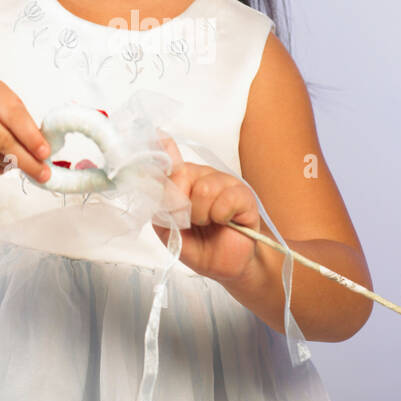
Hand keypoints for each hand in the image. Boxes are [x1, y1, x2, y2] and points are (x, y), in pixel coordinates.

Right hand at [0, 73, 51, 184]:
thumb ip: (16, 114)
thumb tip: (39, 144)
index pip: (13, 116)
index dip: (31, 137)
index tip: (45, 152)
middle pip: (3, 142)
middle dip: (28, 161)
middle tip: (43, 173)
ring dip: (11, 164)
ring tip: (21, 163)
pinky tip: (2, 165)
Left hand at [150, 135, 262, 283]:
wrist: (224, 265)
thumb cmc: (198, 245)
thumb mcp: (170, 230)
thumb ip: (161, 208)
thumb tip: (158, 187)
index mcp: (182, 181)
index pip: (169, 159)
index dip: (163, 148)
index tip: (157, 134)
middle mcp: (202, 176)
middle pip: (181, 175)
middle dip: (181, 205)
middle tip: (191, 221)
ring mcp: (224, 182)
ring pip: (203, 189)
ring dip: (202, 215)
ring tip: (209, 223)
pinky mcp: (244, 194)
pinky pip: (226, 199)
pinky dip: (221, 216)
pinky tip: (225, 222)